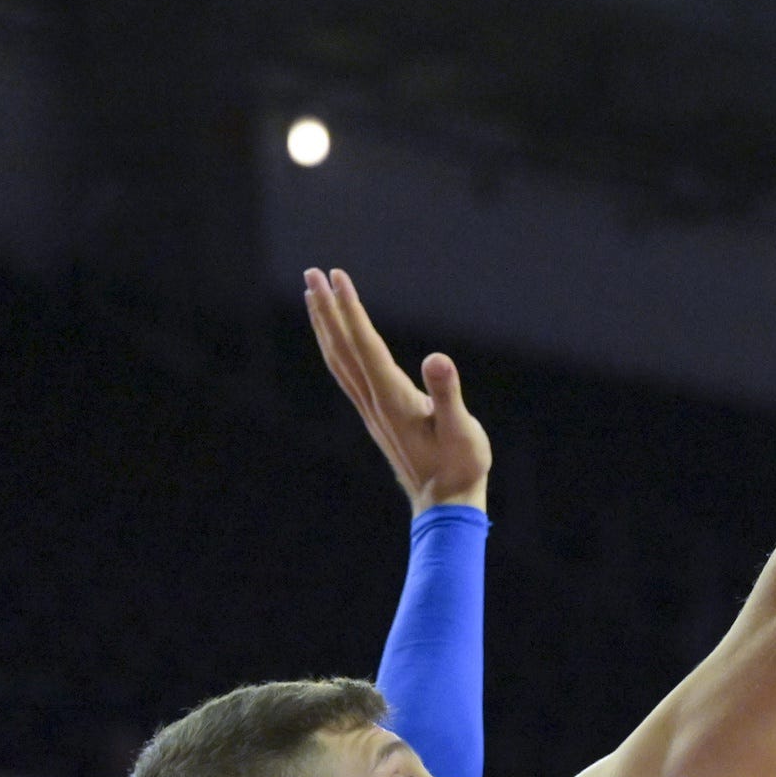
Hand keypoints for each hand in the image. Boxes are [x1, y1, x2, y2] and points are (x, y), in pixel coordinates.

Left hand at [306, 269, 491, 512]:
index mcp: (393, 399)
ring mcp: (372, 410)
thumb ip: (448, 395)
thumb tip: (437, 359)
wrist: (444, 503)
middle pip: (342, 348)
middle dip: (327, 309)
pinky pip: (346, 374)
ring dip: (325, 327)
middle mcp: (374, 402)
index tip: (337, 277)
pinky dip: (335, 349)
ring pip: (338, 360)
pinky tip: (334, 340)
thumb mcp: (462, 431)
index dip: (350, 309)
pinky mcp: (376, 416)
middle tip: (313, 273)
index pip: (365, 345)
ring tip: (314, 297)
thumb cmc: (459, 467)